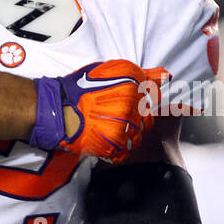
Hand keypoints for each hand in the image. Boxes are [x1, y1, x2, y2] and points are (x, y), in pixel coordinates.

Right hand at [29, 60, 167, 161]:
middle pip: (146, 119)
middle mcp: (131, 102)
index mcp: (132, 82)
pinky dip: (116, 149)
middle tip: (114, 118)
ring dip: (126, 136)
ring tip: (107, 129)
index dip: (142, 104)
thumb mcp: (110, 72)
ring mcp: (124, 124)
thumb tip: (166, 75)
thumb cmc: (80, 89)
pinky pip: (125, 151)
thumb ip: (142, 74)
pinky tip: (105, 140)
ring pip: (137, 137)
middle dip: (135, 121)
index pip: (154, 98)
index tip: (129, 106)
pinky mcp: (114, 143)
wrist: (57, 109)